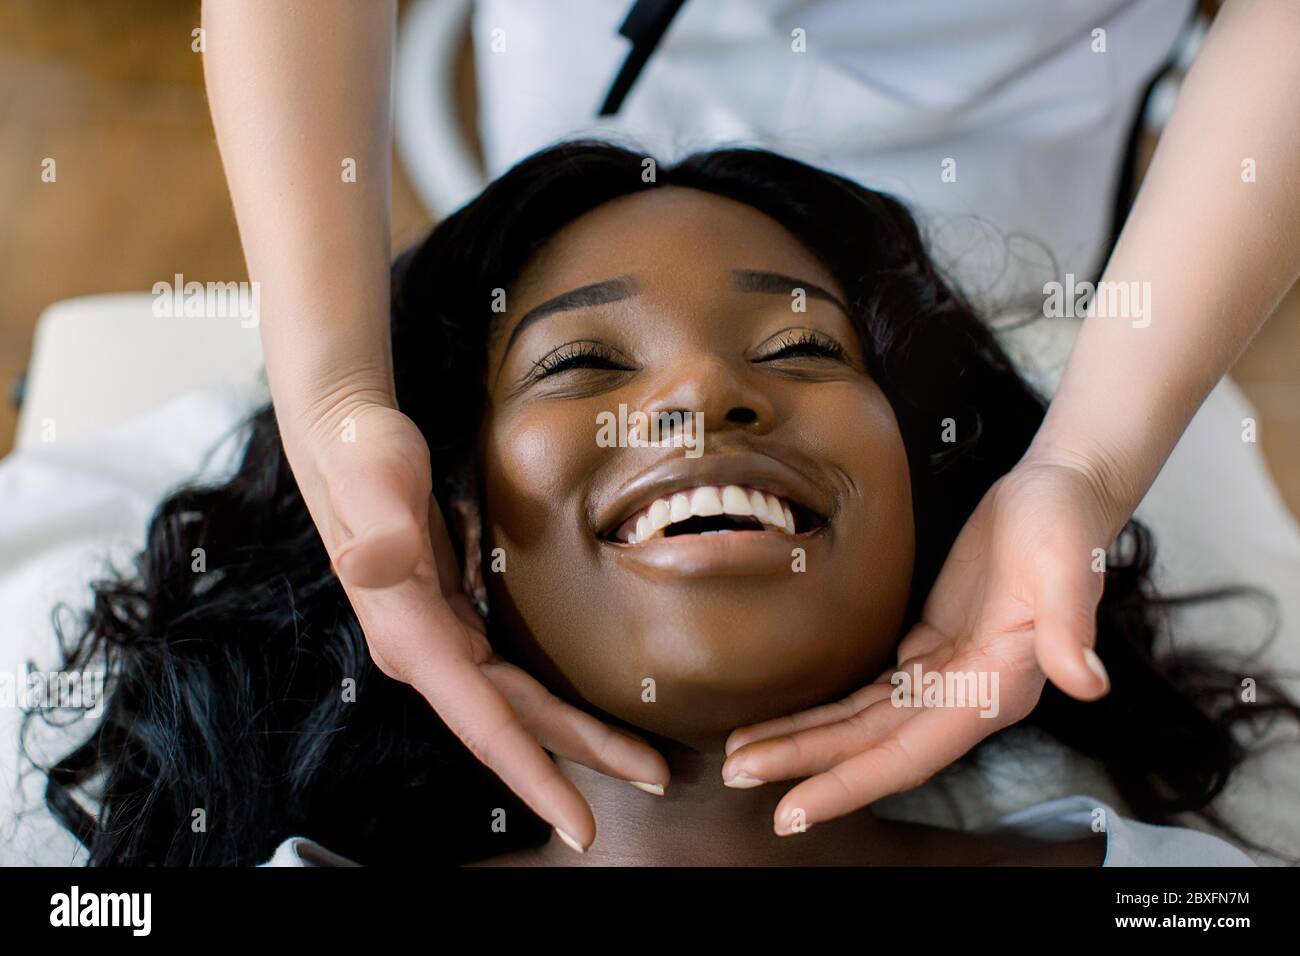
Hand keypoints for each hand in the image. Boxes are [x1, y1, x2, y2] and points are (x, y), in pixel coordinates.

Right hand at [282, 392, 669, 849]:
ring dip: (575, 736)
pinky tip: (583, 713)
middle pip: (513, 724)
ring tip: (641, 759)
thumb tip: (364, 563)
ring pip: (517, 705)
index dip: (532, 775)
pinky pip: (508, 678)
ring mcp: (440, 639)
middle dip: (578, 761)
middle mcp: (425, 652)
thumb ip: (377, 527)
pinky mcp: (454, 620)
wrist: (345, 436)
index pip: (482, 722)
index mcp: (411, 637)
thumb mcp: (371, 481)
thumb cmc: (362, 454)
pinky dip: (549, 703)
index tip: (579, 824)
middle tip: (655, 778)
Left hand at [720, 458, 1117, 834]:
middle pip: (871, 746)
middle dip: (804, 763)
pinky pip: (872, 691)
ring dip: (806, 739)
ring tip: (745, 750)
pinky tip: (792, 717)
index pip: (907, 755)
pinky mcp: (931, 646)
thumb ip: (1070, 628)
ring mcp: (947, 674)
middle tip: (737, 773)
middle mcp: (966, 695)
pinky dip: (830, 707)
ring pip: (864, 722)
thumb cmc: (1066, 524)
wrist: (1062, 490)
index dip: (848, 784)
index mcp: (994, 690)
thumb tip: (1088, 683)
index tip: (792, 810)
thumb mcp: (1066, 567)